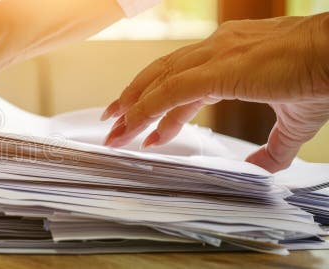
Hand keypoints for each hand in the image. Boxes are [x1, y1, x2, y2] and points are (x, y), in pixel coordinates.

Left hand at [102, 14, 328, 171]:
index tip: (147, 130)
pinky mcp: (219, 69)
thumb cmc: (324, 79)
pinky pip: (171, 90)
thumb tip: (257, 170)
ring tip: (115, 131)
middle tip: (114, 124)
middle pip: (163, 75)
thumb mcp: (294, 122)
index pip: (183, 80)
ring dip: (133, 107)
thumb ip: (272, 150)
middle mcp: (218, 49)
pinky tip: (134, 125)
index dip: (160, 107)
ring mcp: (216, 55)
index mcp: (232, 56)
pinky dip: (148, 107)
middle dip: (135, 101)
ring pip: (160, 81)